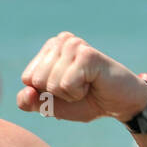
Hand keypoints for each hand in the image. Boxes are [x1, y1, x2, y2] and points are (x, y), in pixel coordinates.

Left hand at [17, 32, 146, 122]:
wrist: (119, 104)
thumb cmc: (86, 101)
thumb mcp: (51, 105)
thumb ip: (30, 102)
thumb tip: (26, 91)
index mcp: (49, 49)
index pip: (27, 79)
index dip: (45, 93)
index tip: (66, 89)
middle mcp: (60, 41)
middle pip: (36, 80)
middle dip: (56, 94)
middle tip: (78, 87)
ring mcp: (74, 45)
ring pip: (50, 83)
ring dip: (69, 94)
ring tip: (86, 84)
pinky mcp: (87, 54)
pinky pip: (66, 84)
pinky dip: (78, 93)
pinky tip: (93, 83)